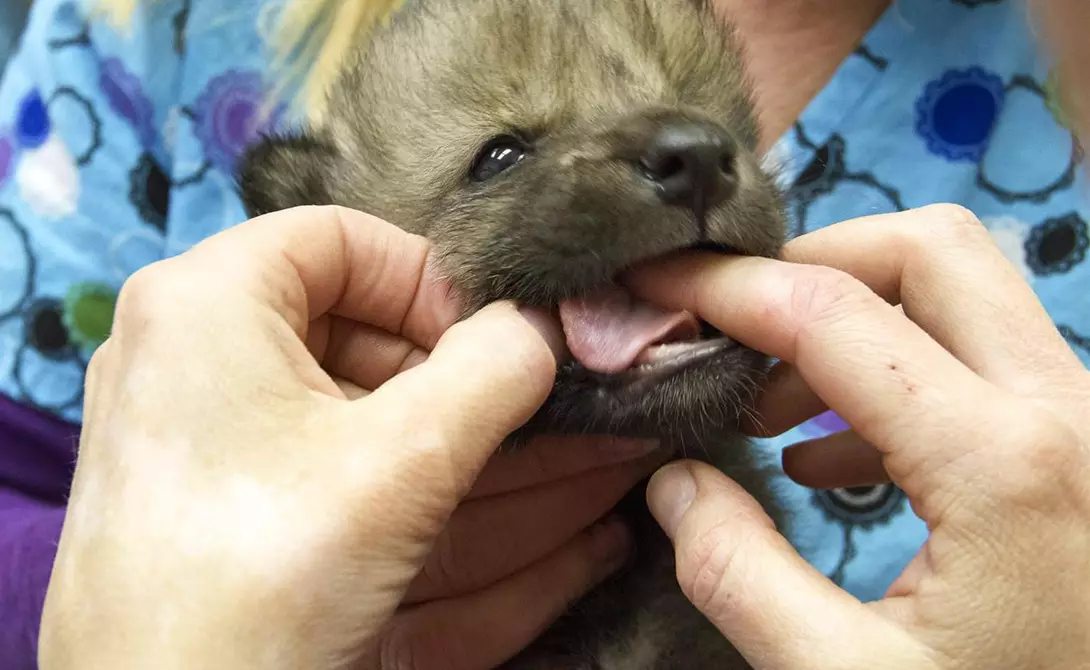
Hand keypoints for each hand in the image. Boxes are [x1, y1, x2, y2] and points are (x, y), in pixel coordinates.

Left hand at [38, 206, 654, 669]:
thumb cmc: (263, 579)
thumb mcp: (399, 459)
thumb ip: (493, 370)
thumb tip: (550, 328)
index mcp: (209, 310)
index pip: (340, 244)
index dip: (437, 282)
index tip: (508, 345)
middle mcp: (206, 377)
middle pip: (382, 363)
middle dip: (505, 408)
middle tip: (596, 422)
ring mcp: (236, 473)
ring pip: (396, 458)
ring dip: (512, 477)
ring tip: (616, 477)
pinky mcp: (265, 550)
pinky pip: (380, 522)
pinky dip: (473, 535)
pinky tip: (578, 549)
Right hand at [627, 205, 1089, 668]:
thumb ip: (738, 574)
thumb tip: (672, 480)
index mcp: (999, 463)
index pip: (833, 313)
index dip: (725, 288)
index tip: (655, 286)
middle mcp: (1062, 410)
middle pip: (929, 251)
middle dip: (808, 266)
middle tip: (729, 328)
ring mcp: (1083, 424)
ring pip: (962, 296)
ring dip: (848, 326)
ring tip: (766, 410)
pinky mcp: (1078, 451)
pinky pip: (980, 363)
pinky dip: (891, 379)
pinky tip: (830, 461)